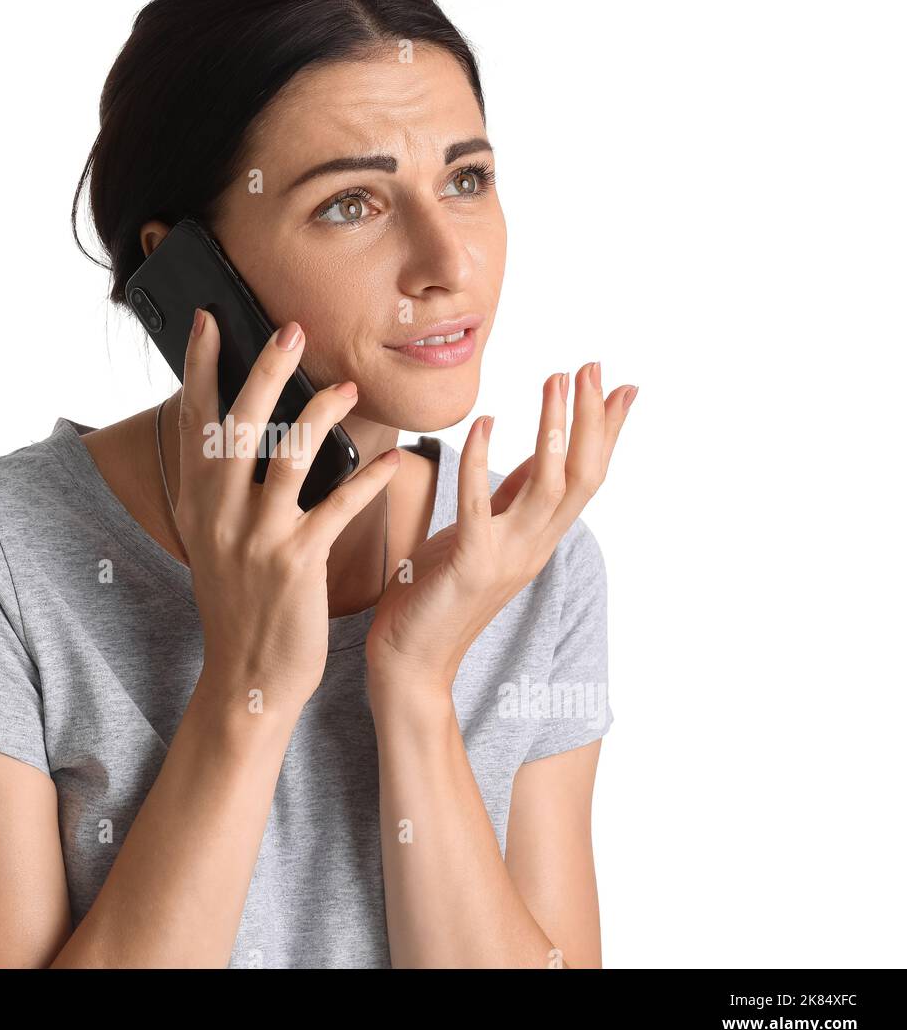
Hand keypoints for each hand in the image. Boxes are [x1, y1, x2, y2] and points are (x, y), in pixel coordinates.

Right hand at [178, 308, 401, 719]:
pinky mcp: (296, 564)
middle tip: (291, 330)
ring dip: (320, 414)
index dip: (201, 366)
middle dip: (265, 370)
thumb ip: (220, 490)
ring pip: (288, 457)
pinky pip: (338, 508)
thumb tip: (239, 432)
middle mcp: (219, 515)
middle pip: (238, 425)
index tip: (209, 320)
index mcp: (197, 504)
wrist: (247, 676)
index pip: (194, 421)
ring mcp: (256, 539)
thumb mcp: (213, 542)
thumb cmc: (239, 603)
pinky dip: (368, 480)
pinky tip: (391, 460)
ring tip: (348, 387)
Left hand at [365, 363, 635, 699]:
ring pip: (552, 486)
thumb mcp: (482, 534)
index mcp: (539, 538)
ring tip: (556, 380)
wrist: (410, 662)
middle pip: (585, 476)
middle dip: (591, 418)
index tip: (620, 385)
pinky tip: (482, 424)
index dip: (606, 431)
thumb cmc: (437, 595)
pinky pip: (481, 505)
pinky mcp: (471, 565)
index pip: (588, 477)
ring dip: (555, 428)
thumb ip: (513, 499)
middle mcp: (534, 547)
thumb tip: (544, 454)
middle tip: (592, 367)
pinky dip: (481, 460)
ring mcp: (508, 557)